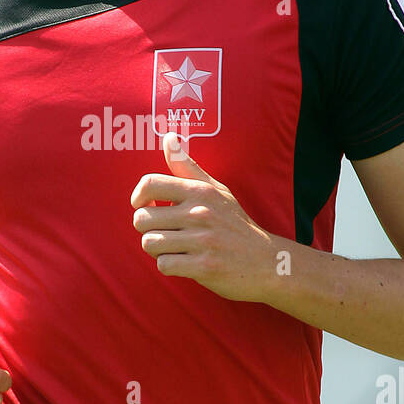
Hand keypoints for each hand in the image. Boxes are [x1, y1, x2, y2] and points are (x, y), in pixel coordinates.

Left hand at [130, 132, 274, 301]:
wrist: (265, 261)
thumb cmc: (234, 223)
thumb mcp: (216, 190)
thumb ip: (187, 166)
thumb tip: (168, 137)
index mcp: (200, 191)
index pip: (150, 184)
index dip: (137, 197)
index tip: (143, 206)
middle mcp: (200, 212)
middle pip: (142, 219)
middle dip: (147, 229)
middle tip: (166, 232)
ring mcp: (203, 240)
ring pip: (149, 243)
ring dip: (158, 249)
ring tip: (176, 247)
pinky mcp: (204, 266)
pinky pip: (164, 265)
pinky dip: (169, 266)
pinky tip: (185, 262)